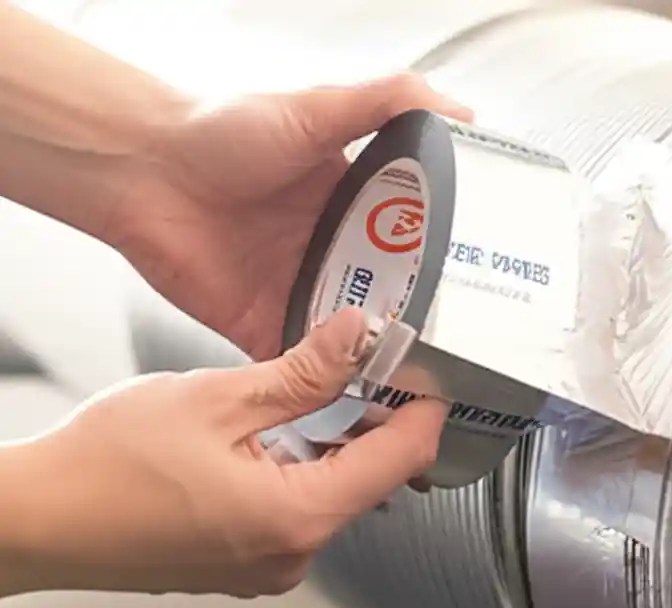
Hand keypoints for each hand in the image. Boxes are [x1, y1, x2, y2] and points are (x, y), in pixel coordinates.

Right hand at [0, 308, 445, 597]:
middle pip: (369, 478)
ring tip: (316, 388)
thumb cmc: (104, 469)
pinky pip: (295, 510)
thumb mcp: (218, 399)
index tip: (430, 374)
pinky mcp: (242, 562)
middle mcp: (291, 555)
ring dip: (332, 442)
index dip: (423, 410)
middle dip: (374, 420)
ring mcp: (265, 566)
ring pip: (330, 492)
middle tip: (371, 364)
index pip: (400, 461)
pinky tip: (272, 431)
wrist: (36, 520)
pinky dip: (298, 468)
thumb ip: (302, 372)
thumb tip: (357, 339)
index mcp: (296, 518)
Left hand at [105, 74, 472, 359]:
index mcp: (353, 204)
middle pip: (393, 296)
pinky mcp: (264, 326)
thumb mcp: (316, 109)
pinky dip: (326, 380)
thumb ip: (387, 103)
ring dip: (379, 353)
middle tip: (451, 339)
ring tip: (410, 368)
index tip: (474, 280)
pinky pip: (304, 367)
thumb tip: (457, 111)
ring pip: (355, 337)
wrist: (140, 171)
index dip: (443, 262)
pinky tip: (350, 383)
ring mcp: (300, 291)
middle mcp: (331, 250)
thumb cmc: (216, 133)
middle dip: (419, 319)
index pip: (415, 242)